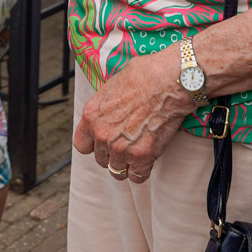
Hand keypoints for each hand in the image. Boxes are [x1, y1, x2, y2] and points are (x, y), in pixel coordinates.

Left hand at [72, 49, 200, 185]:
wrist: (169, 80)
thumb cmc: (145, 75)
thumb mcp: (113, 84)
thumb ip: (105, 105)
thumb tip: (108, 110)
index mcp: (91, 115)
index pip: (82, 145)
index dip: (94, 145)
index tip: (103, 142)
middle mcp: (102, 134)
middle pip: (101, 159)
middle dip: (113, 154)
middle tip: (127, 144)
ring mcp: (120, 148)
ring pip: (117, 171)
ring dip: (127, 165)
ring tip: (137, 154)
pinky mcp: (142, 156)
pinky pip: (137, 176)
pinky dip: (142, 171)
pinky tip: (148, 159)